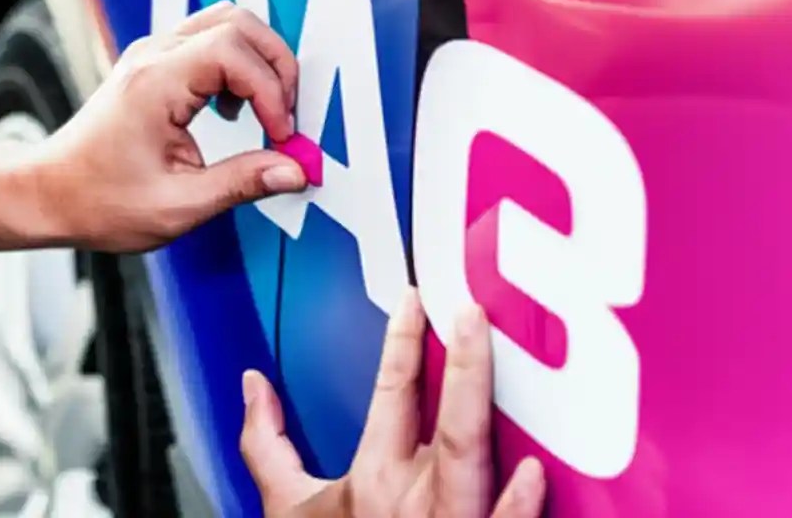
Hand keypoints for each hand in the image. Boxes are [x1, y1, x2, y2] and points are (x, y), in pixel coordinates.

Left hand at [33, 1, 307, 251]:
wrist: (47, 195)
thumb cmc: (97, 201)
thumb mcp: (179, 206)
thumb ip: (243, 183)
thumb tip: (293, 170)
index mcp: (156, 84)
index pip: (235, 54)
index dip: (272, 93)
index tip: (282, 136)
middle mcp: (153, 57)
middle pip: (239, 24)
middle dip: (276, 68)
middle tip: (284, 118)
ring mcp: (151, 54)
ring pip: (227, 22)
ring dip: (259, 61)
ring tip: (266, 111)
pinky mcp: (154, 64)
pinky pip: (210, 39)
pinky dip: (238, 65)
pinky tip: (235, 109)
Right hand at [240, 289, 546, 517]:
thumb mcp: (287, 508)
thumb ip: (268, 443)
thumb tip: (253, 385)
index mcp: (374, 480)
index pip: (392, 395)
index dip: (402, 341)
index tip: (417, 296)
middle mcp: (414, 502)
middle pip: (446, 426)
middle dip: (460, 365)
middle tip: (469, 311)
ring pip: (473, 463)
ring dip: (484, 409)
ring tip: (495, 355)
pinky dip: (517, 510)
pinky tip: (538, 473)